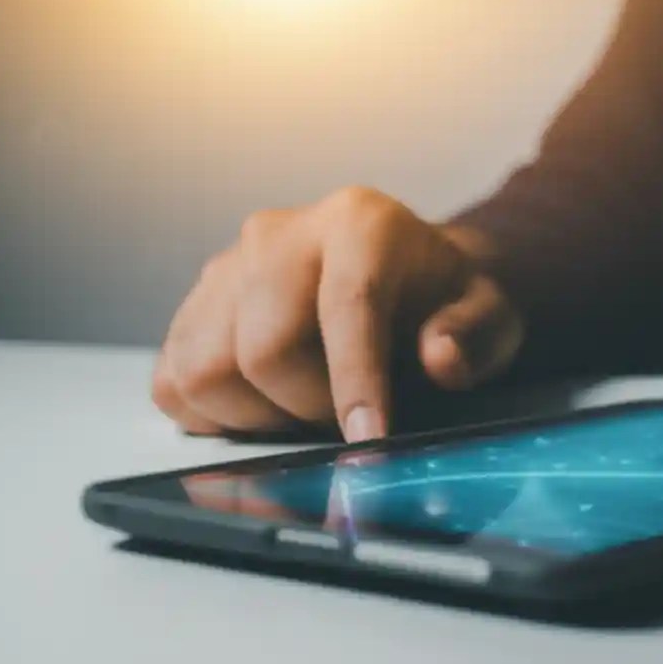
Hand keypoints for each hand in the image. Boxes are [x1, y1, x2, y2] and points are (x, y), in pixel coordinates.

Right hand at [151, 187, 523, 441]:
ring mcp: (227, 267)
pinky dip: (212, 414)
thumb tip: (441, 359)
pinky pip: (173, 381)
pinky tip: (263, 406)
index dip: (354, 383)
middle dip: (308, 407)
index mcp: (360, 223)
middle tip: (345, 418)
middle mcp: (281, 234)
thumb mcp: (489, 315)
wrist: (406, 274)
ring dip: (256, 416)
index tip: (368, 440)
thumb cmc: (444, 300)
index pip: (346, 306)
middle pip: (264, 348)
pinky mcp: (194, 306)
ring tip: (304, 408)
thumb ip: (473, 335)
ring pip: (204, 370)